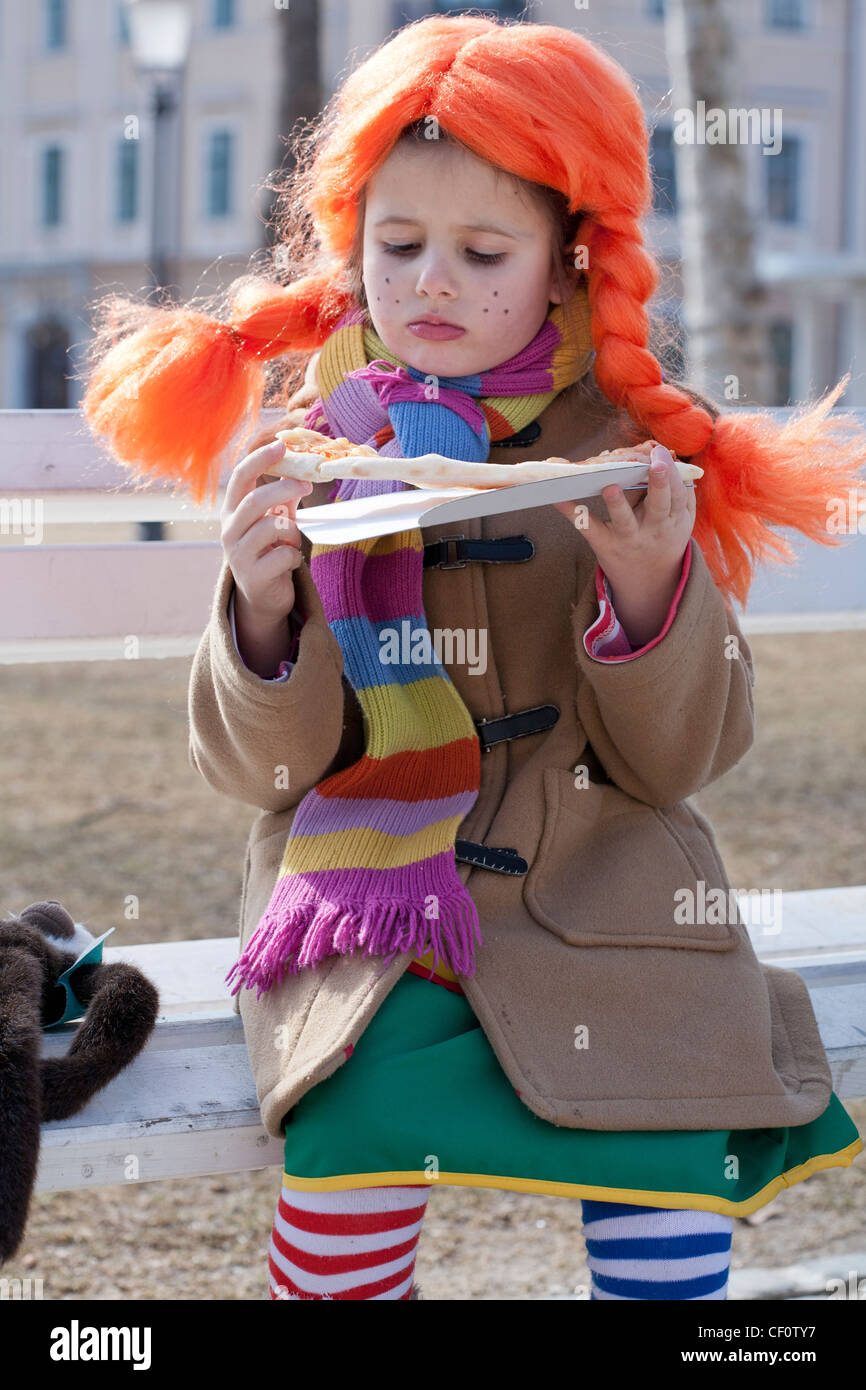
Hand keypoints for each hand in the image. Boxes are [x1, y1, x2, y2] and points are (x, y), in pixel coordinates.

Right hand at [220, 438, 312, 627]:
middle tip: (307, 483)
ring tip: (293, 542)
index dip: (259, 459)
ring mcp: (238, 554)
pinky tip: (290, 564)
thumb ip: (283, 497)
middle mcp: (229, 530)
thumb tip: (300, 469)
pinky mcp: (253, 576)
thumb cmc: (269, 551)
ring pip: (271, 528)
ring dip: (292, 531)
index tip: (281, 445)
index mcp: (232, 511)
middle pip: (254, 500)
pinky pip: (283, 555)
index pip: (239, 477)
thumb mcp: (275, 520)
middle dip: (283, 488)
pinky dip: (294, 556)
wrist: (262, 597)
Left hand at [553, 443, 696, 645]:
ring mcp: (628, 538)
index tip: (661, 453)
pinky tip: (558, 498)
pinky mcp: (605, 545)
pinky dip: (572, 512)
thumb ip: (681, 492)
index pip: (677, 494)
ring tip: (611, 487)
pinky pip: (588, 527)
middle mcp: (653, 528)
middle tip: (655, 464)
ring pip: (624, 520)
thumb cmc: (664, 538)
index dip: (672, 474)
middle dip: (659, 484)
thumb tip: (672, 458)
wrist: (650, 583)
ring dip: (617, 504)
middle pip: (659, 505)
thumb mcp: (681, 520)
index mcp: (673, 518)